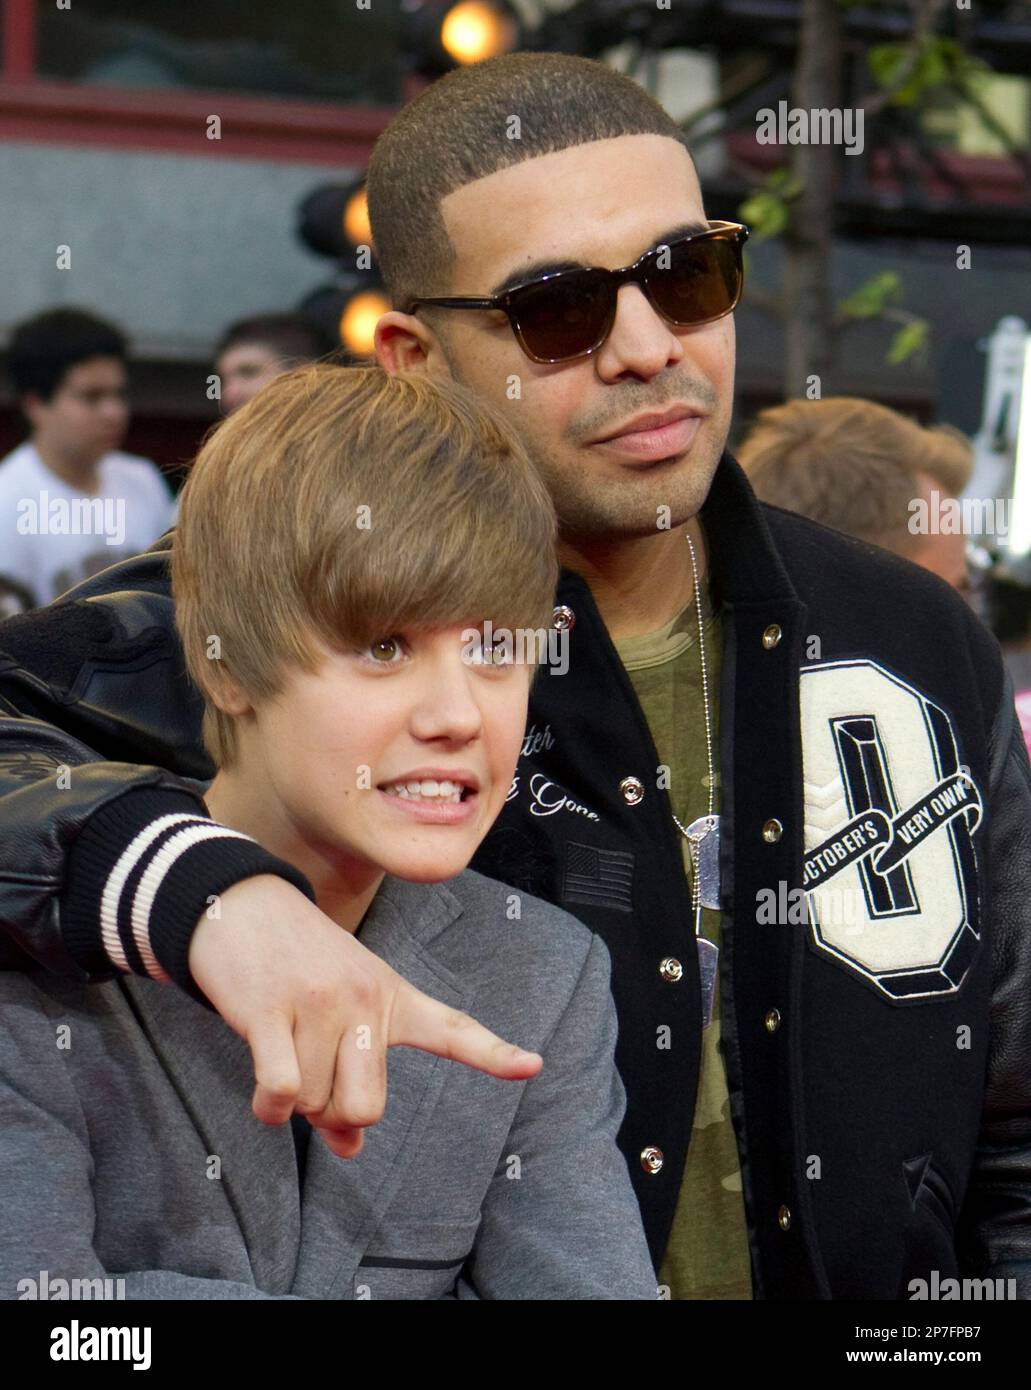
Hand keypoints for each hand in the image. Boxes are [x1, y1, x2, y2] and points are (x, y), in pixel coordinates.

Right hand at [188, 875, 541, 1157]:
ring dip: (293, 1102)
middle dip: (333, 1113)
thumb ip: (352, 1079)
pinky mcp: (270, 1009)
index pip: (451, 1029)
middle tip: (312, 1082)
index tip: (533, 1066)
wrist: (240, 905)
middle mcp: (365, 998)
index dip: (494, 1053)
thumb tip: (350, 1150)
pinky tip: (264, 1091)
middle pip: (367, 1106)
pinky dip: (270, 1107)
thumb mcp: (338, 1011)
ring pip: (315, 1103)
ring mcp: (320, 1001)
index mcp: (392, 996)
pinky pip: (283, 1090)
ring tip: (281, 1054)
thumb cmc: (295, 967)